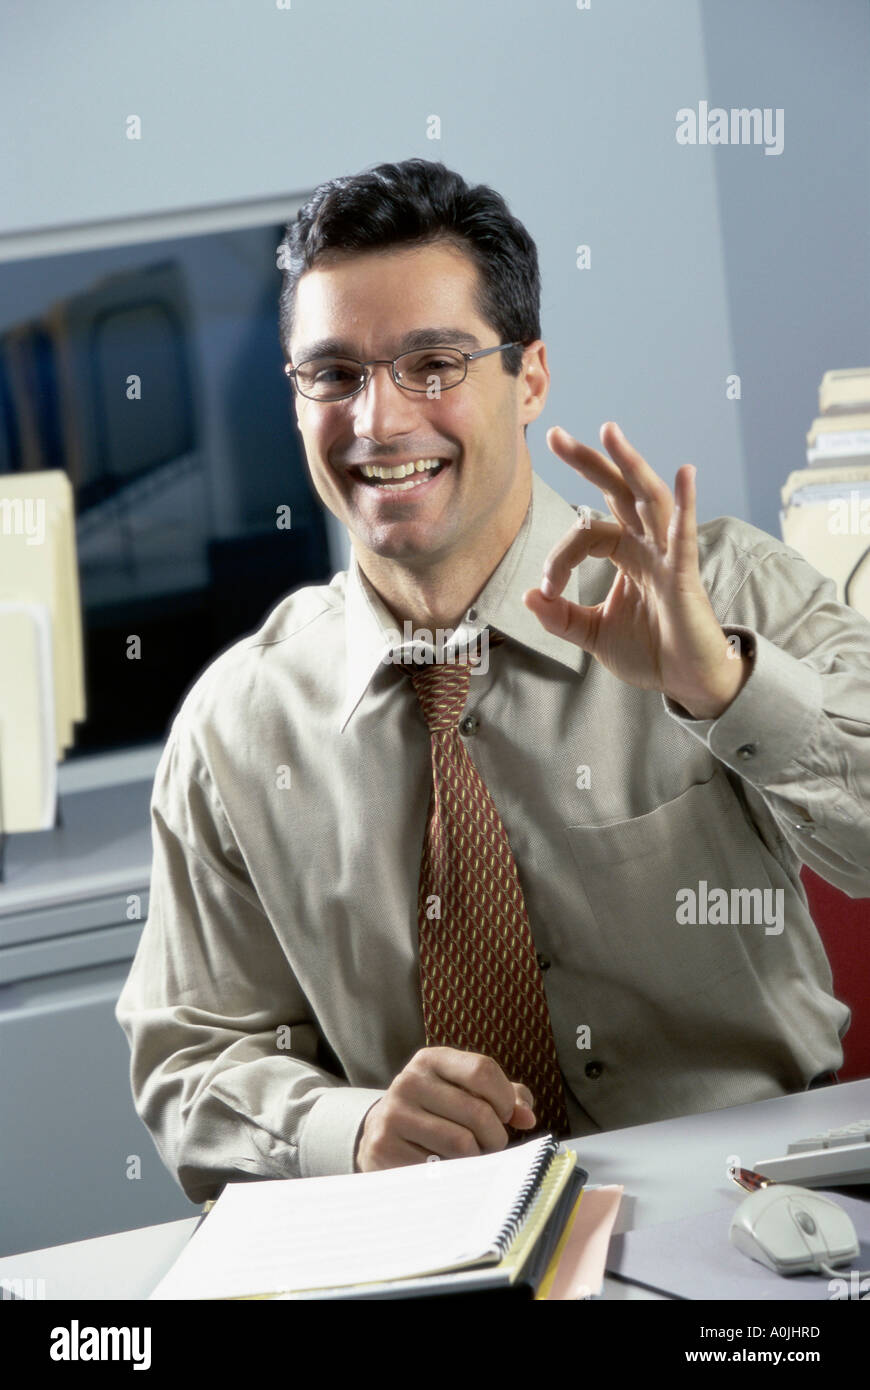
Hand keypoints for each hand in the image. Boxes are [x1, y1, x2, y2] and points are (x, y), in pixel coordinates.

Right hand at [354, 1047, 536, 1171]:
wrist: (381, 1134)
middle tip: (491, 1145)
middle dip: (495, 1136)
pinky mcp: (384, 1148)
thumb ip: (502, 1095)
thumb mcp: (462, 1091)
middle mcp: (409, 1081)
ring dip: (478, 1158)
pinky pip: (439, 1169)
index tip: (506, 1116)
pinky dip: (453, 1174)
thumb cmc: (436, 1112)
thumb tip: (527, 1116)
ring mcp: (394, 1114)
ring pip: (462, 1144)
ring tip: (472, 1158)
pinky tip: (447, 1168)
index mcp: (430, 1060)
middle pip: (478, 1111)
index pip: (482, 1070)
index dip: (504, 1097)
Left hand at [522, 422, 750, 718]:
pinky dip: (685, 503)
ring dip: (630, 464)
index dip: (559, 557)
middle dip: (588, 461)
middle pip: (617, 491)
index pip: (586, 533)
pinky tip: (685, 472)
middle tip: (555, 434)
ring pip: (648, 499)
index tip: (547, 590)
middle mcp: (646, 545)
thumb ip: (561, 617)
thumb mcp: (593, 634)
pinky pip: (683, 535)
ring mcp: (668, 555)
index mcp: (626, 554)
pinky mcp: (684, 575)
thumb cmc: (650, 653)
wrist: (688, 682)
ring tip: (609, 431)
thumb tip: (528, 596)